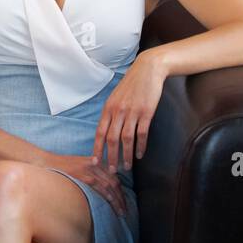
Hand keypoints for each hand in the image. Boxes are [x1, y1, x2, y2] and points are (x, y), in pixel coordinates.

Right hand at [41, 152, 127, 217]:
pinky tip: (109, 203)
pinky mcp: (81, 175)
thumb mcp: (78, 166)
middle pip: (114, 183)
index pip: (114, 178)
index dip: (121, 192)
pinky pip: (98, 187)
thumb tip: (101, 188)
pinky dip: (106, 195)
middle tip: (124, 211)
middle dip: (121, 198)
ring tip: (120, 212)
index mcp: (95, 162)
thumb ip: (91, 173)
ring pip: (109, 186)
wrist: (43, 160)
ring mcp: (88, 169)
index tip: (123, 203)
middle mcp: (94, 164)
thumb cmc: (59, 166)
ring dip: (116, 200)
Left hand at [92, 52, 166, 171]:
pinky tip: (139, 155)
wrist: (147, 70)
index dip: (96, 148)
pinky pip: (142, 133)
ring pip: (126, 139)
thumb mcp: (116, 98)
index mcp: (108, 108)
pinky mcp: (146, 112)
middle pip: (111, 139)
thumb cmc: (131, 86)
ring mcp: (132, 112)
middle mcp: (117, 111)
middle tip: (112, 171)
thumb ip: (111, 113)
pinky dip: (140, 146)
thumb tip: (107, 130)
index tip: (95, 161)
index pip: (99, 132)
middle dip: (110, 156)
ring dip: (126, 155)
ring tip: (126, 167)